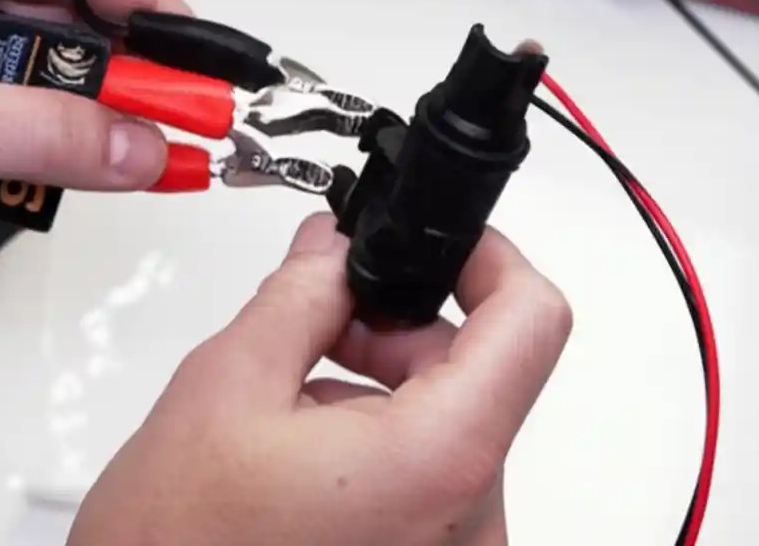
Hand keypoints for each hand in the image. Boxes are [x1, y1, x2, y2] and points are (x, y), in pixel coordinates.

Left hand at [0, 0, 187, 249]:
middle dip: (120, 82)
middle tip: (176, 127)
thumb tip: (139, 148)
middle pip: (67, 22)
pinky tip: (48, 175)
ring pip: (43, 75)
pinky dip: (37, 148)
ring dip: (76, 125)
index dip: (149, 10)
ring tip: (116, 163)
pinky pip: (9, 112)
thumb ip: (43, 136)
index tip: (201, 63)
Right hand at [68, 214, 572, 545]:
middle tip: (322, 319)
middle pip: (482, 372)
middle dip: (400, 329)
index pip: (532, 322)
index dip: (489, 259)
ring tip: (289, 403)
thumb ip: (301, 294)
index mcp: (438, 461)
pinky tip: (303, 450)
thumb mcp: (226, 386)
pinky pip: (436, 476)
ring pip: (453, 421)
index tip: (441, 242)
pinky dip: (382, 440)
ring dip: (382, 387)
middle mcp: (469, 521)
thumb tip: (335, 245)